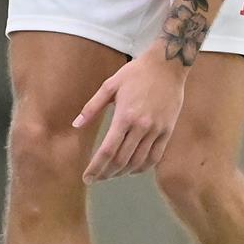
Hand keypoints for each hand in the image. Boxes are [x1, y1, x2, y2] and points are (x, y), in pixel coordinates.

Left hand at [74, 47, 185, 182]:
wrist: (167, 65)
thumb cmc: (136, 73)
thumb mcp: (109, 85)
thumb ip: (92, 107)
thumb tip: (76, 125)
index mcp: (124, 116)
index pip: (107, 150)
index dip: (96, 167)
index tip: (87, 177)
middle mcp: (141, 127)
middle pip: (121, 160)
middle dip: (106, 173)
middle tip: (96, 178)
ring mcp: (157, 130)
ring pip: (138, 162)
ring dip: (123, 172)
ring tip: (111, 175)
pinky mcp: (167, 131)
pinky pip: (155, 157)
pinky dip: (142, 168)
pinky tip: (132, 169)